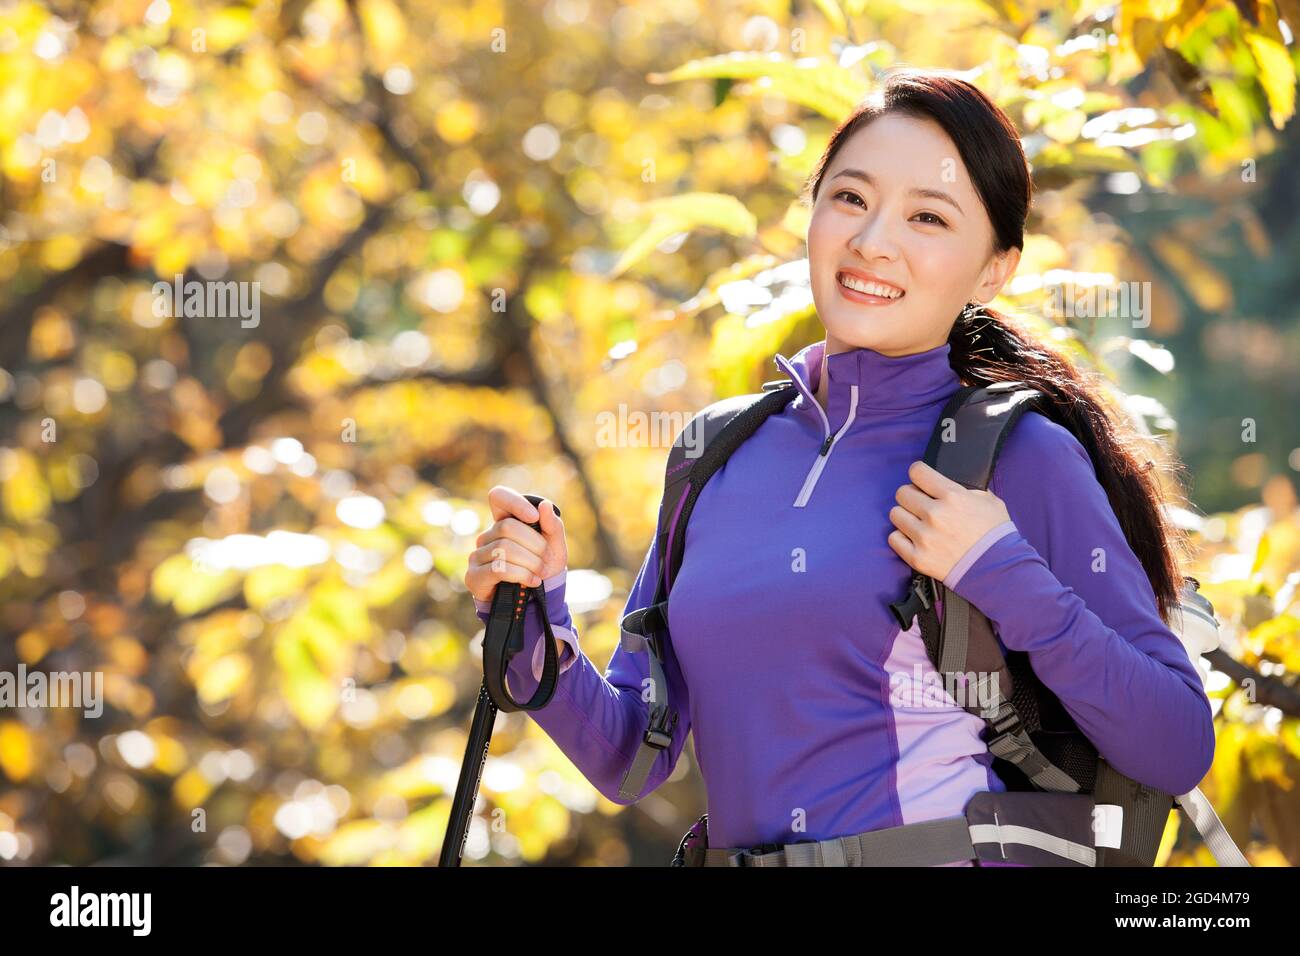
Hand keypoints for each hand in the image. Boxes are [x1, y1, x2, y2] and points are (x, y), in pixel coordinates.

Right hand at [464, 486, 566, 603]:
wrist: (535, 601)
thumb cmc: (543, 567)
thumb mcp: (555, 547)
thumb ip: (552, 526)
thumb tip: (544, 505)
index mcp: (504, 521)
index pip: (498, 496)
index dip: (514, 502)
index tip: (534, 517)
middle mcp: (487, 536)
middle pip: (507, 527)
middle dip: (534, 544)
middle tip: (546, 560)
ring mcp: (477, 555)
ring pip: (504, 549)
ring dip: (530, 562)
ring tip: (540, 573)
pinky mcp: (474, 576)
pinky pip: (498, 568)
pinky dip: (521, 575)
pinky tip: (532, 582)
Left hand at [887, 461, 1010, 581]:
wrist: (997, 569)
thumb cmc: (996, 535)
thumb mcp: (990, 501)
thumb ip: (966, 489)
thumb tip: (948, 484)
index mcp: (952, 496)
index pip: (917, 472)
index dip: (918, 474)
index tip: (920, 479)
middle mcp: (935, 514)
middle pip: (902, 493)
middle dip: (911, 495)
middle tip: (920, 503)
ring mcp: (924, 536)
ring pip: (895, 514)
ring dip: (906, 516)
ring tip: (918, 522)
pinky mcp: (917, 557)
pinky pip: (894, 538)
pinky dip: (902, 537)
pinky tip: (914, 538)